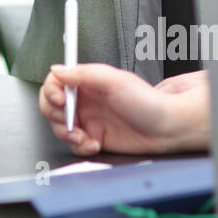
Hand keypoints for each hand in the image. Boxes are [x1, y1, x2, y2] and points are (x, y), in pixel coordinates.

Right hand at [38, 64, 210, 155]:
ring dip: (67, 134)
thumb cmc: (147, 101)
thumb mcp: (114, 80)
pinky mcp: (93, 138)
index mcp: (87, 82)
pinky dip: (80, 146)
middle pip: (51, 106)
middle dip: (55, 115)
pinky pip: (75, 145)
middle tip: (68, 120)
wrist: (166, 129)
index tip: (60, 100)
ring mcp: (88, 120)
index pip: (56, 82)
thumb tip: (57, 70)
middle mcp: (85, 100)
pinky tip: (93, 144)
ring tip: (82, 136)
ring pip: (60, 127)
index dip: (51, 91)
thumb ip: (82, 74)